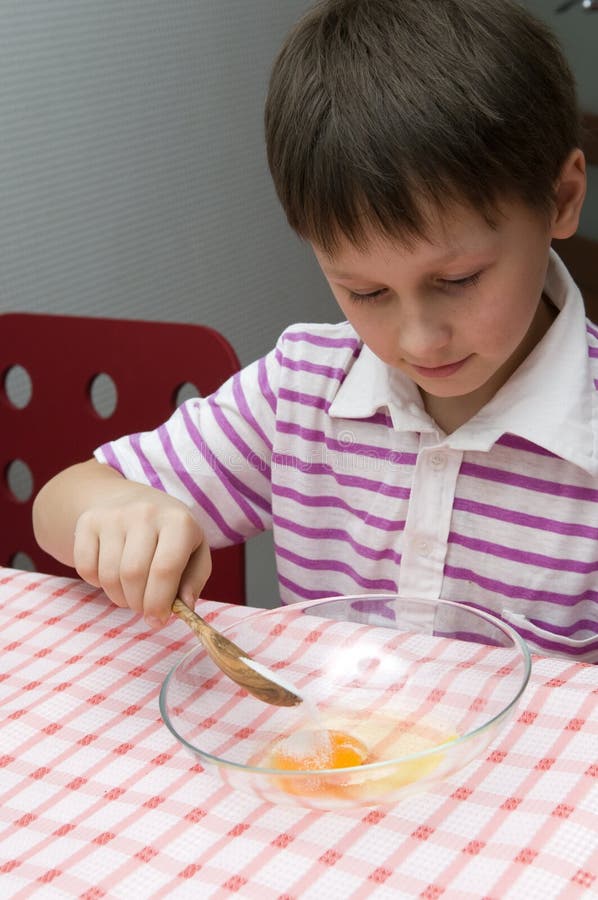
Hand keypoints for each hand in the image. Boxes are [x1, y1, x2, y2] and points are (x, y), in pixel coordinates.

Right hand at [73, 489, 210, 627]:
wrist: (131, 499)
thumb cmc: (170, 534)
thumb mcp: (195, 551)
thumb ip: (194, 580)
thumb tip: (184, 607)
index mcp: (178, 521)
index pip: (165, 569)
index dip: (159, 602)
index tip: (158, 620)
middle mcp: (145, 513)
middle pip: (133, 575)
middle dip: (138, 603)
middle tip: (144, 607)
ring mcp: (113, 515)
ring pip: (109, 576)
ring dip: (119, 597)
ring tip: (130, 593)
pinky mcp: (88, 521)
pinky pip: (86, 568)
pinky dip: (96, 583)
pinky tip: (111, 575)